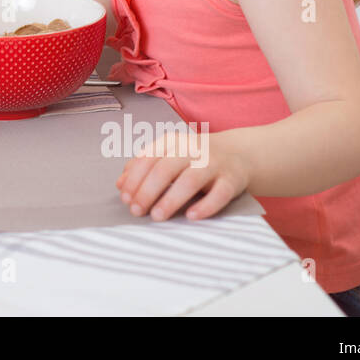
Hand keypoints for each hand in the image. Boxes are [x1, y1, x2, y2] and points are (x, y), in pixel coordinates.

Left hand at [115, 132, 250, 220]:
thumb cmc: (195, 159)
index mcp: (173, 142)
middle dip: (147, 191)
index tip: (125, 198)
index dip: (134, 179)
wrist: (239, 153)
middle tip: (137, 211)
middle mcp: (193, 150)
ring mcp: (214, 163)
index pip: (148, 159)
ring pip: (190, 180)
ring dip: (171, 199)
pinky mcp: (232, 179)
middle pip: (165, 169)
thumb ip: (144, 167)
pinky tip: (192, 216)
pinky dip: (205, 205)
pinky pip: (219, 193)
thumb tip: (120, 184)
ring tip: (157, 216)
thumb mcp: (169, 156)